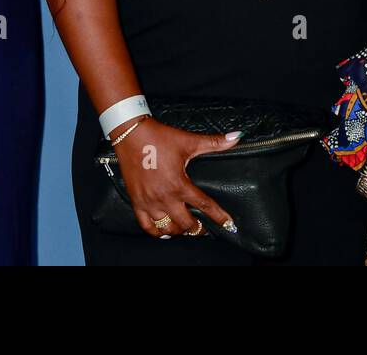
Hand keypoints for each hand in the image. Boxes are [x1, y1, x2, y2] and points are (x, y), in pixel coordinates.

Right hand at [111, 118, 239, 237]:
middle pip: (186, 223)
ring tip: (185, 228)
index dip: (218, 216)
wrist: (131, 134)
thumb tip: (235, 137)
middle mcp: (164, 197)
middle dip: (197, 228)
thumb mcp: (189, 141)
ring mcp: (149, 202)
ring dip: (179, 230)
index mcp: (178, 184)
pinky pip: (147, 226)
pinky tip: (164, 230)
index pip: (204, 205)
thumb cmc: (159, 138)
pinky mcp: (137, 202)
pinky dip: (157, 232)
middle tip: (204, 228)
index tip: (227, 223)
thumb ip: (214, 143)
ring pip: (167, 228)